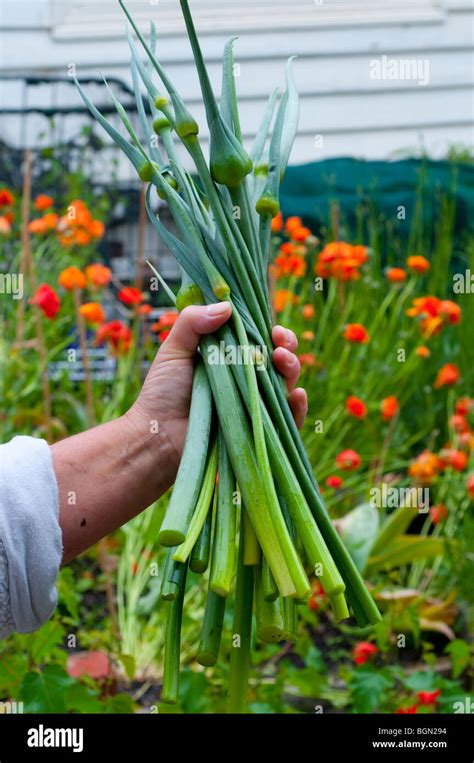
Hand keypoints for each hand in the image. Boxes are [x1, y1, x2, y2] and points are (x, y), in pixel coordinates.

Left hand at [128, 301, 307, 474]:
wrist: (156, 437)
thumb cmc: (161, 394)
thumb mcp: (173, 350)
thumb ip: (192, 321)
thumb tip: (227, 306)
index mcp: (229, 359)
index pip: (260, 341)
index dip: (272, 332)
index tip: (273, 328)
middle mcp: (246, 381)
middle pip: (279, 361)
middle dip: (287, 348)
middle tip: (280, 344)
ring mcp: (254, 407)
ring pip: (286, 386)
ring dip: (292, 369)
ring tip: (281, 360)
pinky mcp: (259, 432)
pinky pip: (288, 421)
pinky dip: (297, 408)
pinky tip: (295, 394)